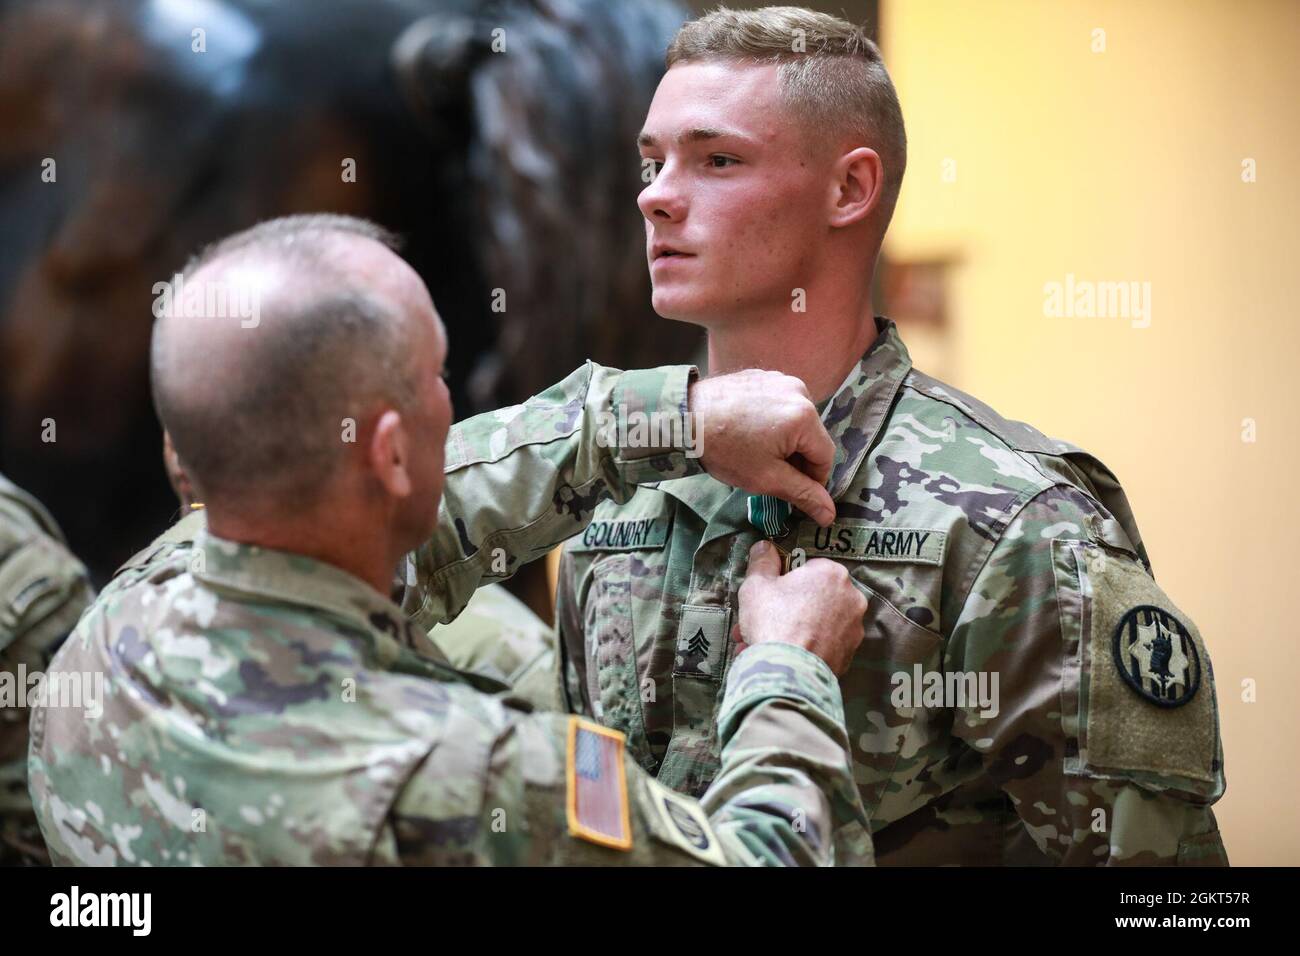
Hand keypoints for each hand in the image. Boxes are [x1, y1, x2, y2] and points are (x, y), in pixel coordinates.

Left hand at [689, 370, 835, 525]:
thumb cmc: (725, 450)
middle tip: (771, 474)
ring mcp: (780, 380)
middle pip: (812, 436)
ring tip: (757, 452)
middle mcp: (799, 391)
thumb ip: (802, 494)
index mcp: (804, 416)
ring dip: (785, 441)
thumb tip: (830, 515)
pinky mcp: (763, 376)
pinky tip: (750, 433)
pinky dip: (772, 422)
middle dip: (797, 459)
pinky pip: (779, 405)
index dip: (813, 480)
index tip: (794, 492)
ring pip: (796, 421)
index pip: (825, 456)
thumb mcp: (767, 478)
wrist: (683, 417)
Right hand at [734, 541, 866, 675]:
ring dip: (790, 631)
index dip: (784, 581)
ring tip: (761, 645)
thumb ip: (762, 561)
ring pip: (815, 624)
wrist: (789, 672)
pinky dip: (803, 649)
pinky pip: (822, 645)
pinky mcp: (849, 655)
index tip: (769, 594)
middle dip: (784, 610)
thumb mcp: (757, 584)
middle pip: (812, 598)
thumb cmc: (774, 621)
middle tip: (759, 622)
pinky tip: (780, 657)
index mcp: (832, 574)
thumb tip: (764, 547)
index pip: (808, 568)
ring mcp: (853, 629)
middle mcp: (851, 598)